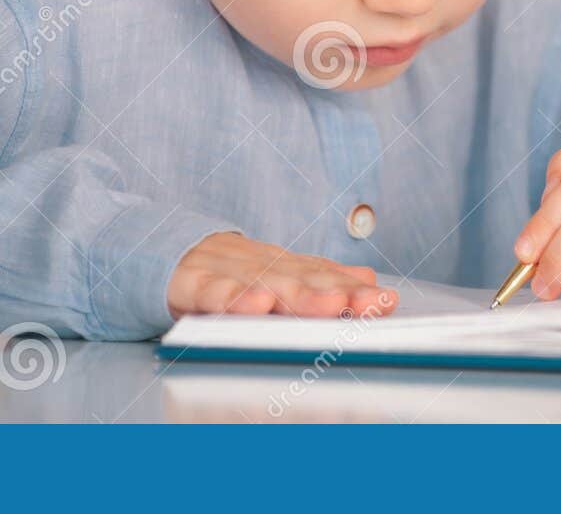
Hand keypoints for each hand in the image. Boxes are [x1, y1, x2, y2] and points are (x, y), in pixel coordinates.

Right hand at [167, 232, 398, 318]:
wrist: (173, 255)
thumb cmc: (236, 274)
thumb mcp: (280, 275)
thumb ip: (321, 279)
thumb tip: (368, 280)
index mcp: (287, 269)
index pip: (327, 278)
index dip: (357, 290)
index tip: (387, 301)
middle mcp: (264, 267)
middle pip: (305, 281)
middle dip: (340, 293)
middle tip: (370, 304)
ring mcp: (230, 273)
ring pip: (266, 285)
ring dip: (299, 295)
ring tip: (331, 304)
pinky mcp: (193, 283)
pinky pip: (213, 293)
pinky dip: (233, 298)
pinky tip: (254, 306)